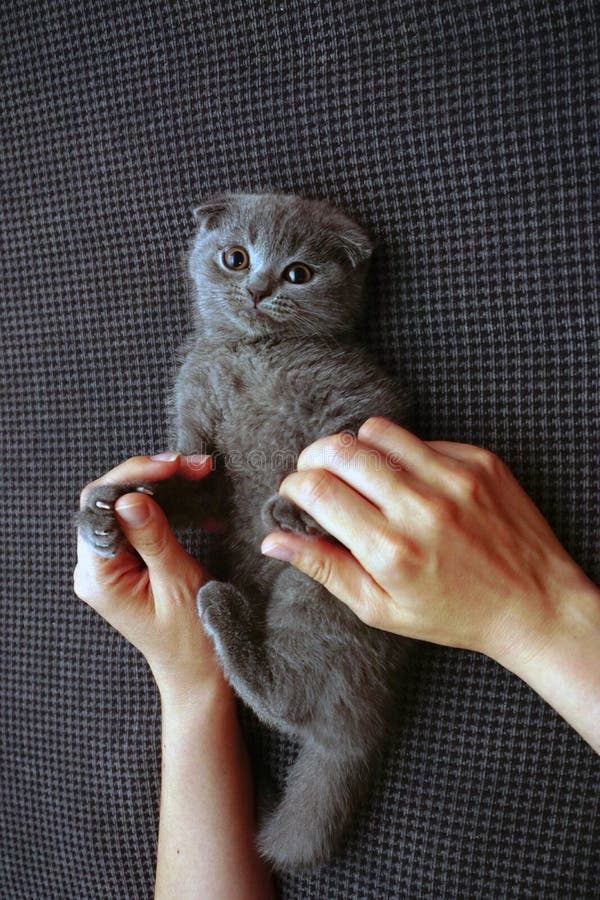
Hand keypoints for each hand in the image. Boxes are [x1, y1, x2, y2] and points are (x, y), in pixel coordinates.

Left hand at [74, 453, 223, 698]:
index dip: (133, 477)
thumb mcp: (178, 585)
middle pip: (109, 500)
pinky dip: (170, 504)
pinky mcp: (129, 562)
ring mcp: (111, 564)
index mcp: (99, 576)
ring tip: (201, 473)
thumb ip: (153, 539)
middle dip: (151, 476)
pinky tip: (200, 502)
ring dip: (165, 486)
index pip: (98, 507)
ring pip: (127, 505)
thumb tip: (132, 496)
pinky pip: (141, 520)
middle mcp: (96, 567)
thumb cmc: (193, 639)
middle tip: (194, 465)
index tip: (174, 467)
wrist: (200, 675)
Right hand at [261, 417, 594, 666]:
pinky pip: (421, 440)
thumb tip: (272, 541)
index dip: (294, 486)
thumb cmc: (454, 614)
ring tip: (361, 473)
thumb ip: (325, 568)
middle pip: (340, 450)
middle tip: (316, 474)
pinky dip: (403, 456)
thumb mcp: (381, 609)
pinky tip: (411, 484)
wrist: (534, 603)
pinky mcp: (479, 462)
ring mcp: (454, 478)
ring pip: (377, 431)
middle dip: (314, 457)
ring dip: (356, 448)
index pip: (318, 491)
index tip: (295, 494)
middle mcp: (421, 508)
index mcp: (391, 550)